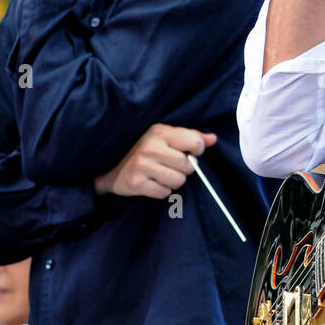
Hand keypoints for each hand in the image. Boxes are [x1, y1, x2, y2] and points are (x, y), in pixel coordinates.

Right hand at [94, 124, 216, 198]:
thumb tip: (213, 139)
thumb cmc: (146, 151)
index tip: (189, 152)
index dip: (197, 150)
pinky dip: (162, 191)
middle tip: (170, 166)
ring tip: (161, 175)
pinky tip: (152, 183)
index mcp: (160, 132)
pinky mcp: (137, 183)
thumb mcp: (166, 137)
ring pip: (179, 181)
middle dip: (184, 169)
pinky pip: (165, 193)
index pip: (194, 142)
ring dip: (173, 182)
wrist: (112, 168)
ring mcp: (142, 165)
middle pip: (188, 166)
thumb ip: (191, 136)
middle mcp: (150, 147)